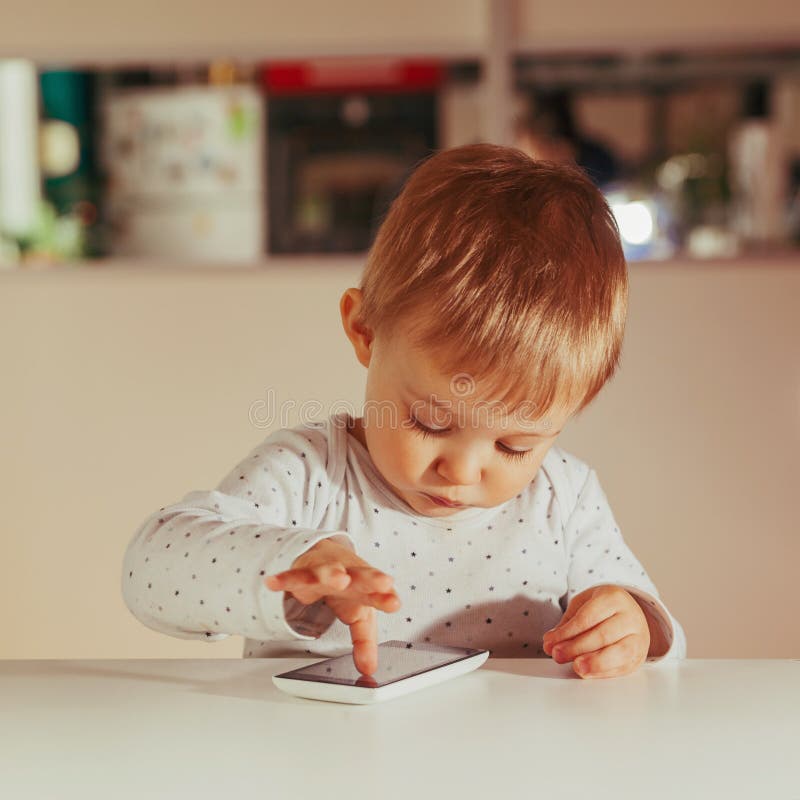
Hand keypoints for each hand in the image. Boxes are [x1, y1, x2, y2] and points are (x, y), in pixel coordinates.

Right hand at [264, 537, 400, 675]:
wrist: (324, 554)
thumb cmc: (347, 587)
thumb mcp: (358, 614)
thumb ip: (364, 641)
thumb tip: (368, 669)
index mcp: (364, 588)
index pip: (377, 593)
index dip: (385, 598)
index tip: (395, 603)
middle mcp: (348, 576)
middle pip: (361, 576)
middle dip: (371, 578)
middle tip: (383, 581)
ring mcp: (324, 571)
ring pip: (327, 572)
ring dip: (333, 574)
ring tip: (340, 578)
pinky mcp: (301, 572)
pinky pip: (292, 576)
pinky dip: (283, 580)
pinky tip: (273, 582)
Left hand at [542, 585, 649, 678]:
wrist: (630, 611)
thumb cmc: (603, 608)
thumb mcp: (583, 605)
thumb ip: (567, 623)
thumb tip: (550, 643)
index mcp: (613, 598)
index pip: (587, 617)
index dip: (567, 633)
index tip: (550, 643)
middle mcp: (630, 616)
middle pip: (602, 635)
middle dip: (576, 648)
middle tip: (557, 655)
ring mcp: (639, 637)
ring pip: (619, 652)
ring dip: (595, 663)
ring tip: (576, 668)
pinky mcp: (640, 656)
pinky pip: (624, 667)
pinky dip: (604, 672)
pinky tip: (589, 672)